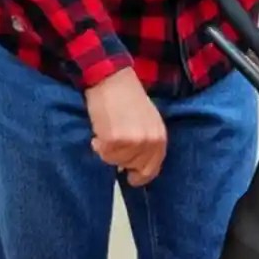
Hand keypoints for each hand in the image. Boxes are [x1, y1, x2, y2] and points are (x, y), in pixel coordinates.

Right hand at [85, 68, 167, 186]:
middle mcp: (149, 142)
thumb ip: (147, 143)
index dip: (140, 176)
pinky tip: (99, 131)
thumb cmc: (128, 99)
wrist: (112, 80)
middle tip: (114, 141)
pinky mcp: (115, 139)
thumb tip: (136, 168)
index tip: (131, 178)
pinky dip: (98, 145)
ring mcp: (133, 142)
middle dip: (120, 159)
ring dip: (108, 150)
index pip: (152, 168)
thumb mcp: (148, 121)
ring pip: (115, 161)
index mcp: (160, 137)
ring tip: (107, 131)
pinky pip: (103, 153)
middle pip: (131, 167)